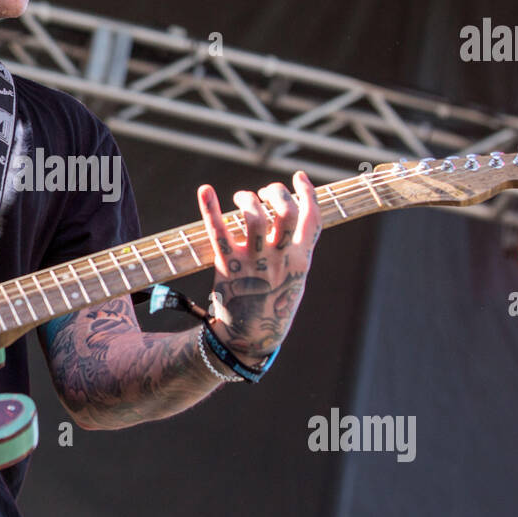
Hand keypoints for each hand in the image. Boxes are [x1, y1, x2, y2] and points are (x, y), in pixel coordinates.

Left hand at [197, 171, 320, 366]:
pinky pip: (219, 233)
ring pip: (255, 218)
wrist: (248, 339)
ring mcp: (255, 264)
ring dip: (248, 199)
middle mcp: (280, 261)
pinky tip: (205, 190)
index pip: (313, 219)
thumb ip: (297, 252)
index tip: (298, 177)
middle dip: (276, 193)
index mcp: (301, 262)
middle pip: (286, 213)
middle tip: (263, 193)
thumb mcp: (295, 281)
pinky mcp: (228, 268)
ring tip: (242, 198)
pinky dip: (210, 209)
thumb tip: (291, 217)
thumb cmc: (273, 307)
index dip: (308, 193)